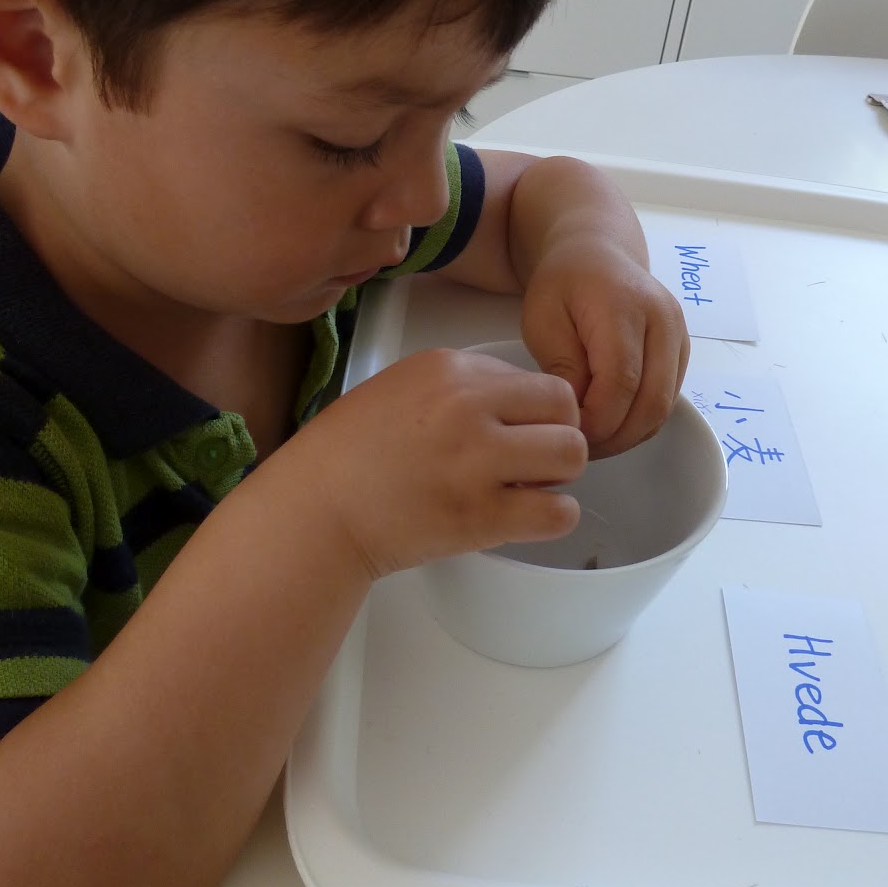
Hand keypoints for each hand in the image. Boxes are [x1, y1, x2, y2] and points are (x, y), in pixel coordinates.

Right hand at [275, 349, 587, 582]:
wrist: (315, 512)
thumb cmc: (349, 457)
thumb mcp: (400, 388)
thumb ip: (460, 387)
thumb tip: (516, 400)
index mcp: (449, 369)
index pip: (537, 381)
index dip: (536, 413)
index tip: (517, 434)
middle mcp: (468, 406)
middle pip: (565, 409)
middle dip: (556, 437)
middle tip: (530, 463)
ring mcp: (476, 461)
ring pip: (571, 455)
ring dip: (557, 476)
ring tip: (526, 489)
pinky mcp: (480, 515)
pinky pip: (558, 512)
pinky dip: (553, 517)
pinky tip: (525, 517)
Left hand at [520, 238, 689, 458]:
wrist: (597, 253)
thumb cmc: (563, 284)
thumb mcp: (543, 318)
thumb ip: (562, 366)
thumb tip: (578, 417)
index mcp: (625, 306)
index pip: (621, 382)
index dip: (596, 421)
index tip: (565, 433)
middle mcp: (664, 320)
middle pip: (651, 401)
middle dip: (613, 437)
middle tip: (577, 448)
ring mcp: (679, 336)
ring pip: (663, 407)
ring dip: (628, 434)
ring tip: (591, 440)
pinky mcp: (682, 351)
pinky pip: (666, 400)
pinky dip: (640, 422)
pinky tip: (609, 424)